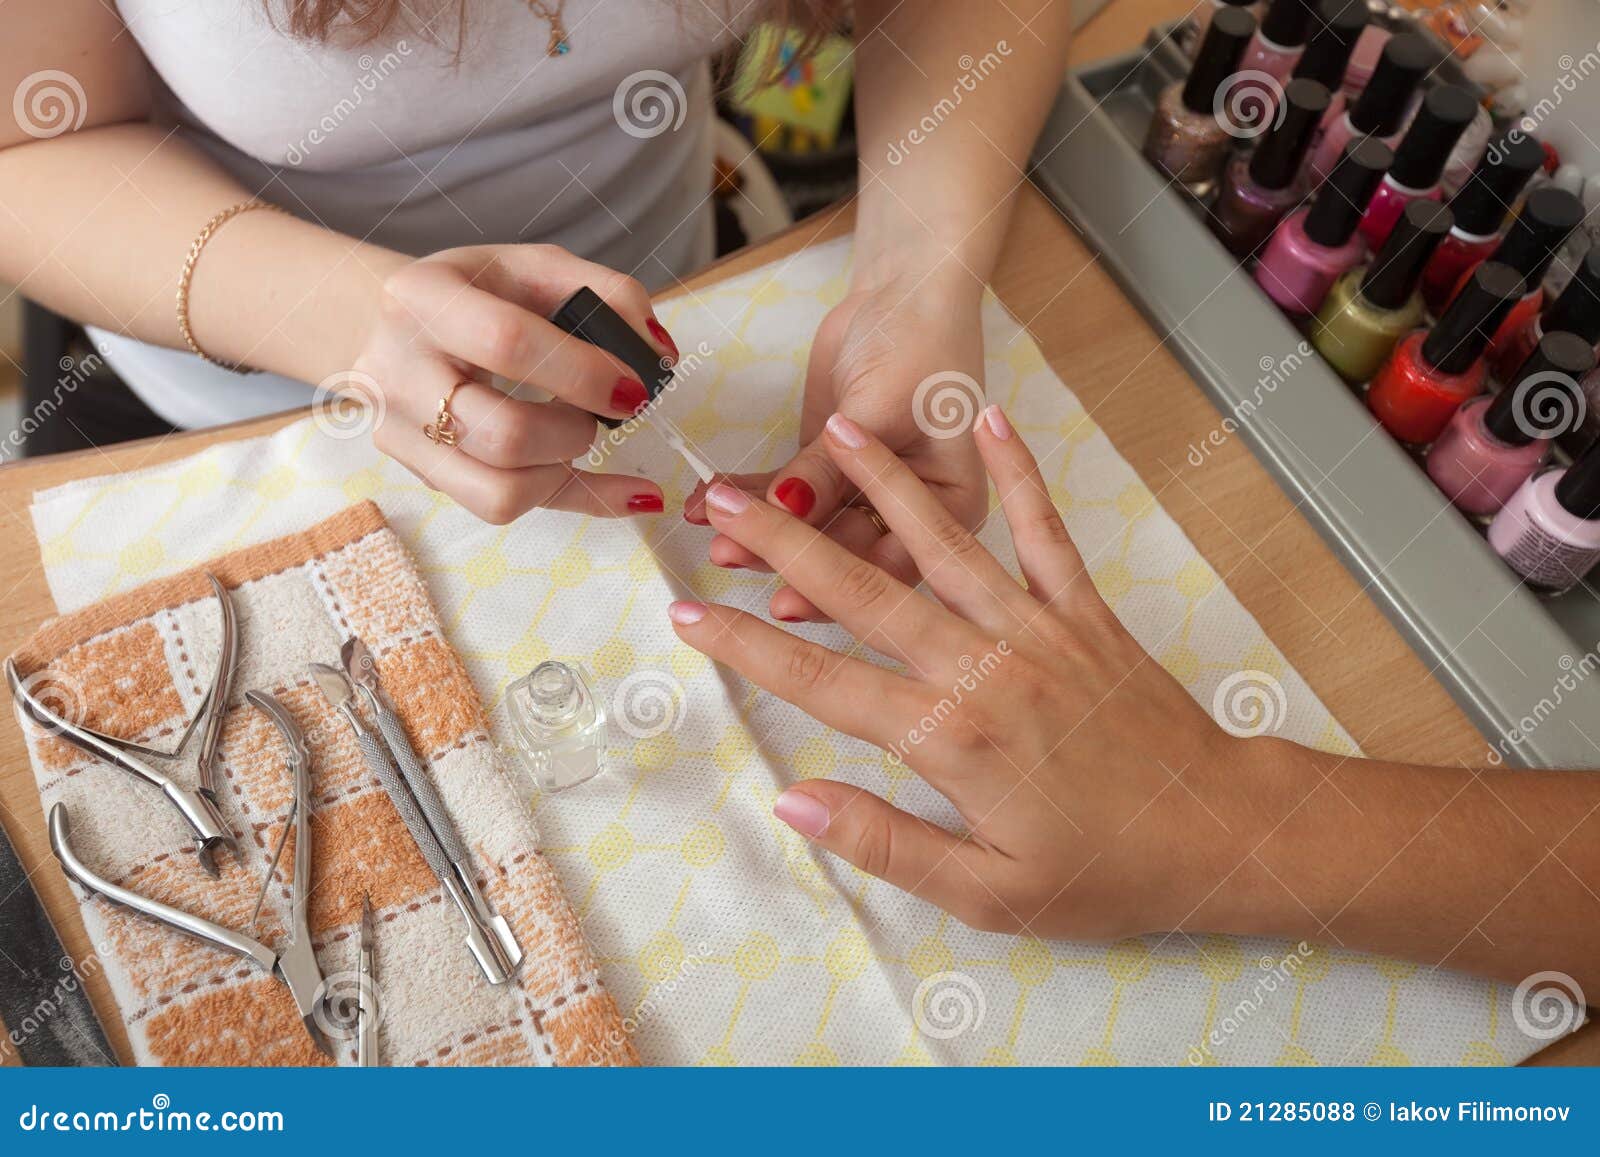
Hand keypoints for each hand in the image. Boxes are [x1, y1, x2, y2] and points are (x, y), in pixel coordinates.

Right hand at [351, 245, 677, 523]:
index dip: (583, 373)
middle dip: (576, 433)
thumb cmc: (475, 294)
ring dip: (564, 472)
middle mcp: (398, 371)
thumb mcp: (533, 268)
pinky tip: (618, 490)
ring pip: (498, 492)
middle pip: (502, 435)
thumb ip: (606, 293)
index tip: (633, 388)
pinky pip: (500, 509)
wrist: (390, 325)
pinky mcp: (421, 474)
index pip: (508, 344)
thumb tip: (659, 353)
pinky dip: (572, 501)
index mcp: (424, 299)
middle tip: (603, 414)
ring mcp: (401, 434)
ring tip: (578, 437)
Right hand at [669, 408, 1296, 939]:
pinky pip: (1044, 530)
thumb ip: (886, 843)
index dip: (744, 645)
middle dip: (785, 541)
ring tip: (832, 429)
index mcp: (950, 736)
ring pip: (942, 542)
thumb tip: (793, 801)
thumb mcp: (987, 892)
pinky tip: (989, 418)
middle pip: (862, 591)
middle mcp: (984, 663)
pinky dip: (1017, 473)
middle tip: (721, 498)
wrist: (1223, 831)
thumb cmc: (1104, 872)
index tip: (686, 610)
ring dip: (883, 483)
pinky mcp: (1084, 611)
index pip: (821, 682)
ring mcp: (1037, 626)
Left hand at [685, 278, 987, 620]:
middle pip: (841, 552)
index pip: (892, 564)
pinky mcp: (825, 472)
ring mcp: (864, 496)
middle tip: (728, 550)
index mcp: (950, 513)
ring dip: (755, 526)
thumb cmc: (922, 346)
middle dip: (781, 553)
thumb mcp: (880, 409)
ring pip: (806, 527)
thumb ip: (829, 468)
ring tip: (708, 521)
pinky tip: (707, 499)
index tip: (785, 599)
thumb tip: (781, 513)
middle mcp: (909, 517)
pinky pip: (784, 493)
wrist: (904, 291)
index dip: (839, 584)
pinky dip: (747, 494)